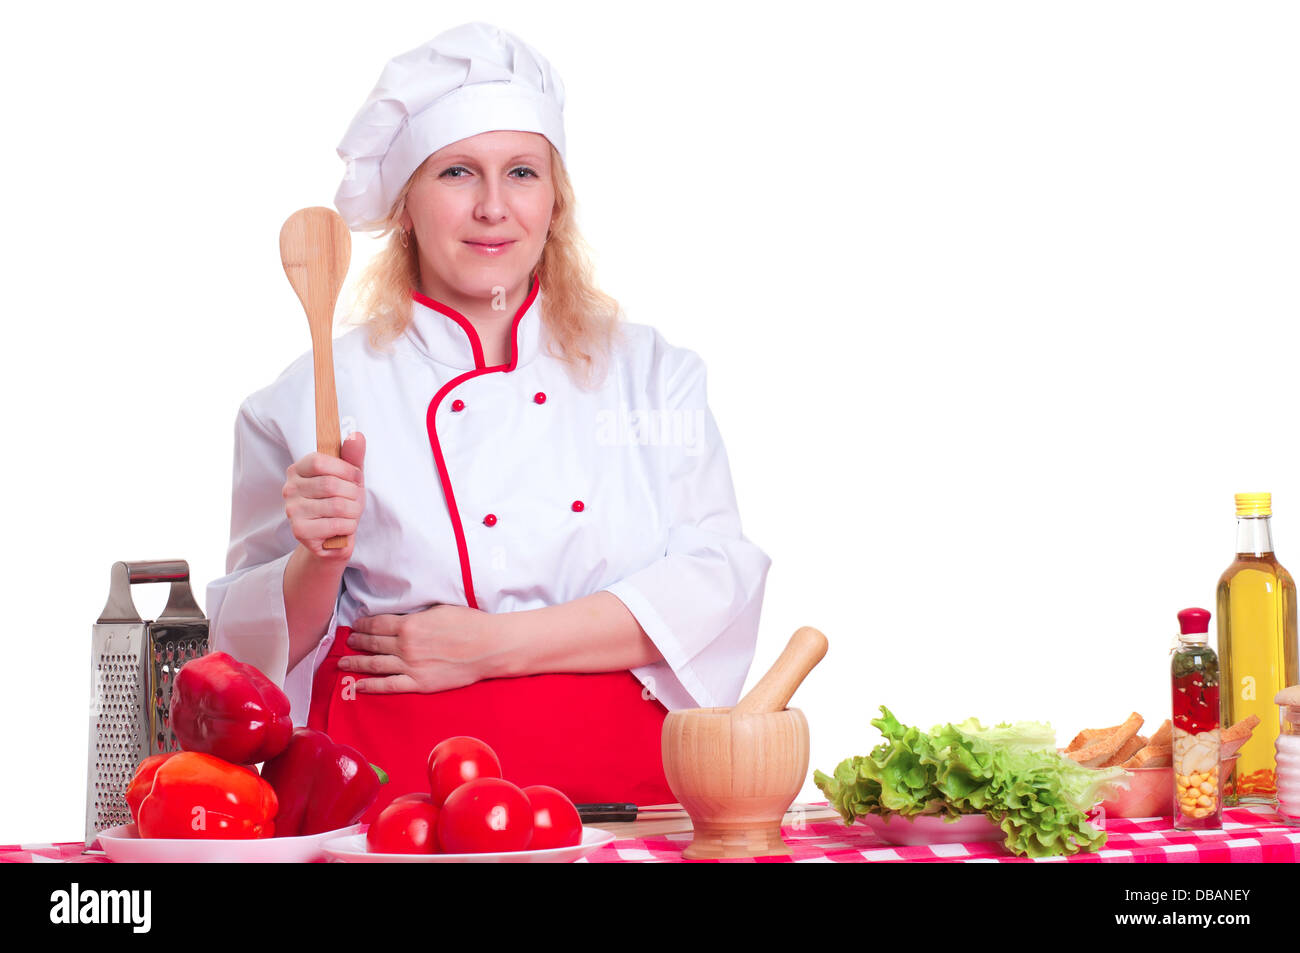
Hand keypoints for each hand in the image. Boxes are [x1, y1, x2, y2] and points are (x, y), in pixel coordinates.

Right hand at [283, 432, 365, 559]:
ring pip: (337, 506)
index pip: (320, 461)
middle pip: (331, 485)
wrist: (335, 537)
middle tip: (355, 501)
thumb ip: (353, 456)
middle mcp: (289, 489)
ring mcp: (292, 510)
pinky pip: (336, 525)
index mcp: (298, 470)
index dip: (345, 470)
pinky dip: (349, 527)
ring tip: (350, 515)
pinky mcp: (299, 531)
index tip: (355, 478)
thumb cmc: (342, 501)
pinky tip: (343, 528)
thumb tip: (356, 435)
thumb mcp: (350, 476)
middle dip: (353, 494)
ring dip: (353, 512)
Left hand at [339, 604, 503, 693]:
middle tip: (348, 641)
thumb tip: (404, 616)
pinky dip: (371, 686)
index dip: (363, 625)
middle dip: (357, 642)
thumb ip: (417, 614)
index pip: (377, 624)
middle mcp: (405, 645)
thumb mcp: (439, 609)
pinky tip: (359, 685)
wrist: (487, 647)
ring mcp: (410, 666)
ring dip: (356, 662)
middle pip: (372, 643)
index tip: (356, 625)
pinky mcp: (419, 683)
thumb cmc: (469, 624)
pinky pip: (388, 686)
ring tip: (343, 662)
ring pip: (374, 664)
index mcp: (409, 624)